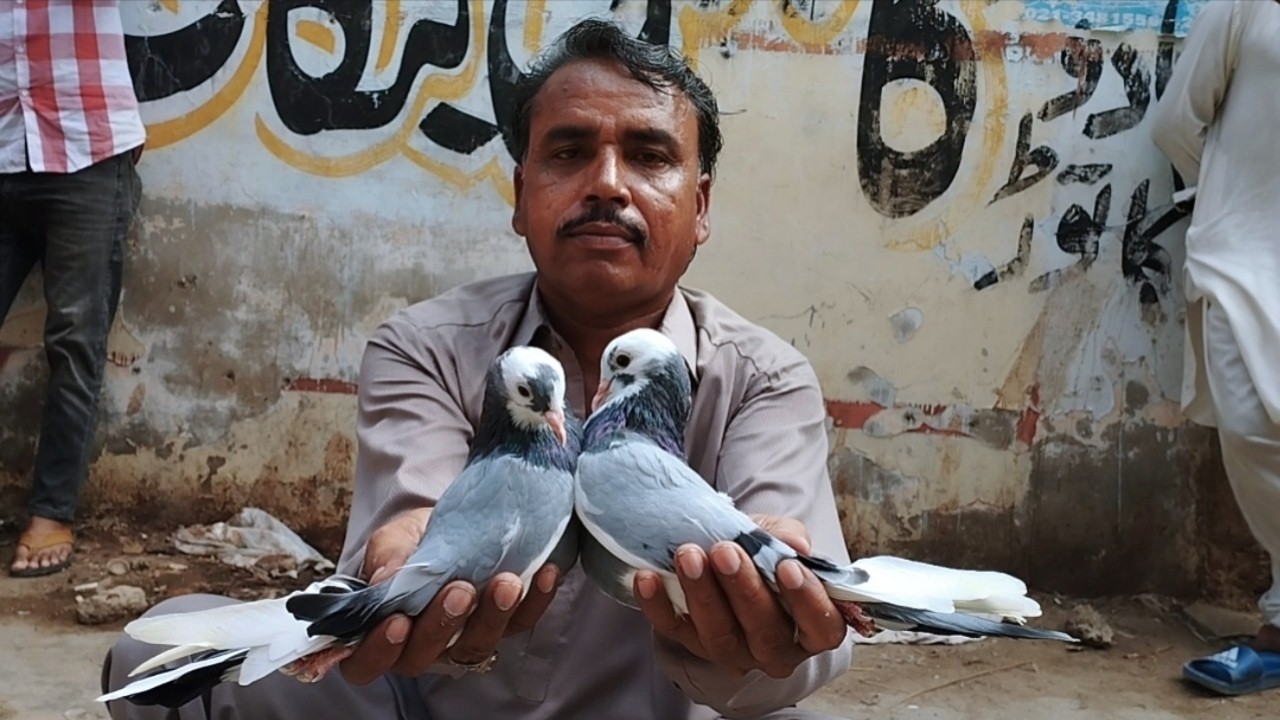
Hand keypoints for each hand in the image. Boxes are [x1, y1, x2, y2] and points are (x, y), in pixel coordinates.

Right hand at [338, 508, 563, 684]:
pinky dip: (536, 599)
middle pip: (425, 657)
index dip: (379, 650)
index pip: (367, 662)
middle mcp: (422, 646)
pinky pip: (522, 621)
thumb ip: (386, 557)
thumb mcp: (392, 539)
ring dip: (494, 616)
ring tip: (505, 583)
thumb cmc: (411, 541)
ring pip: (477, 644)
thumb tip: (386, 578)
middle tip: (459, 591)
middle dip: (443, 625)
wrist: (450, 522)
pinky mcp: (505, 624)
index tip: (397, 621)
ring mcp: (465, 638)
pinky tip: (546, 573)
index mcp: (382, 633)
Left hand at [633, 515, 846, 678]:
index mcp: (810, 626)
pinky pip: (674, 631)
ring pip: (719, 637)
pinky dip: (658, 605)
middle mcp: (774, 649)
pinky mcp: (691, 643)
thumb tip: (796, 546)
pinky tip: (648, 578)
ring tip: (689, 556)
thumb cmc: (763, 551)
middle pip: (765, 633)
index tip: (787, 567)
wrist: (725, 551)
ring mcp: (732, 651)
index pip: (822, 627)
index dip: (808, 602)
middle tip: (726, 552)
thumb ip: (789, 538)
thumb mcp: (778, 536)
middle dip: (744, 591)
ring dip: (703, 595)